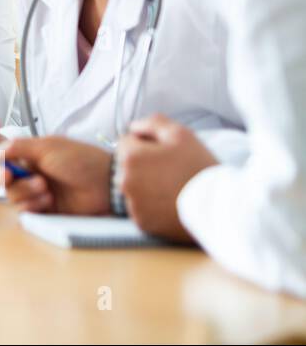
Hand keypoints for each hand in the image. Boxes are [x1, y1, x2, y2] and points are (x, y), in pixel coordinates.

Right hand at [0, 136, 112, 214]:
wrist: (105, 185)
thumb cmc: (80, 160)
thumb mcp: (47, 147)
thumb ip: (16, 147)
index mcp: (29, 154)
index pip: (0, 157)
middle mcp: (30, 171)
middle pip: (1, 178)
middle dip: (4, 177)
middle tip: (10, 176)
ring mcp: (36, 191)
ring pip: (11, 195)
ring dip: (25, 191)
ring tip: (45, 188)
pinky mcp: (43, 208)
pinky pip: (24, 210)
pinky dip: (32, 205)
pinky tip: (49, 200)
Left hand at [119, 114, 217, 242]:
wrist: (220, 206)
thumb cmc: (199, 167)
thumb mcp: (181, 134)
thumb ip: (153, 123)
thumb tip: (134, 127)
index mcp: (131, 158)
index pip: (126, 142)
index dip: (145, 143)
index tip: (164, 152)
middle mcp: (125, 181)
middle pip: (128, 165)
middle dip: (144, 164)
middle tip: (171, 170)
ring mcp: (132, 204)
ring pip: (134, 187)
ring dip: (145, 185)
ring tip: (173, 187)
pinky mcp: (141, 222)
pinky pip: (141, 208)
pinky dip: (151, 205)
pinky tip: (170, 202)